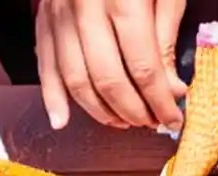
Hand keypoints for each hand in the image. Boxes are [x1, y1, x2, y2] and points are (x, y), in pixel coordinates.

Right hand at [36, 0, 187, 129]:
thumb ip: (166, 36)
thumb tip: (169, 88)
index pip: (143, 68)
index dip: (160, 100)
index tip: (174, 118)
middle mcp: (84, 9)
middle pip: (107, 80)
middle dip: (133, 111)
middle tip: (152, 122)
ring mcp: (59, 13)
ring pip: (75, 79)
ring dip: (100, 111)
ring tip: (124, 122)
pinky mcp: (43, 16)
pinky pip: (44, 63)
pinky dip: (52, 96)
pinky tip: (62, 120)